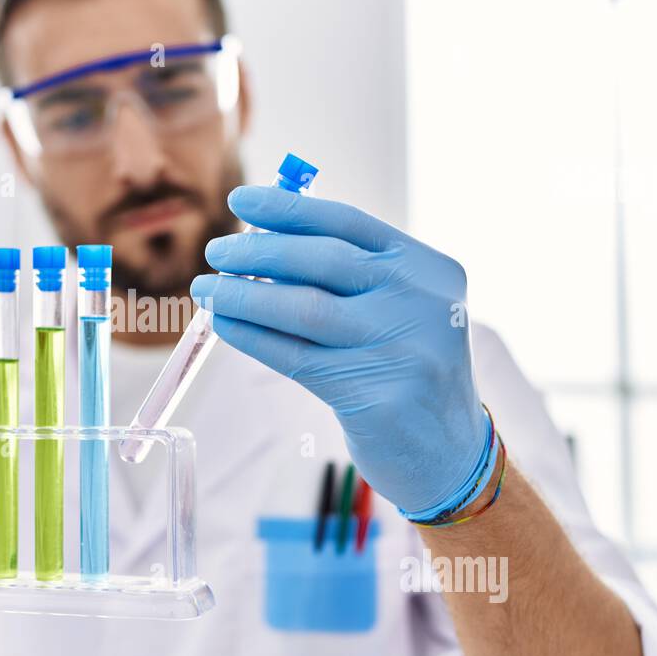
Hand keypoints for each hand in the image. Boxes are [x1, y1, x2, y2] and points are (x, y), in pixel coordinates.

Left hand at [193, 185, 488, 514]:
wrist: (449, 453)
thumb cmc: (406, 370)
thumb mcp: (398, 309)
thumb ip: (347, 276)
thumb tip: (259, 241)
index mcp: (427, 268)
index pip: (348, 223)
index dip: (288, 209)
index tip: (239, 201)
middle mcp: (420, 301)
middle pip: (322, 260)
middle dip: (257, 251)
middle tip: (216, 252)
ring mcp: (402, 349)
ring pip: (302, 308)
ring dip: (243, 296)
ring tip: (207, 290)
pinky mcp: (376, 396)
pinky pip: (295, 357)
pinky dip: (252, 337)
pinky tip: (225, 326)